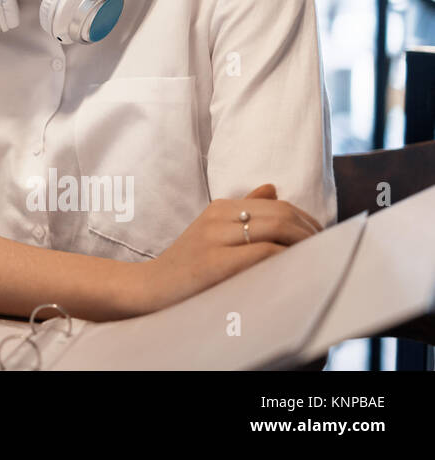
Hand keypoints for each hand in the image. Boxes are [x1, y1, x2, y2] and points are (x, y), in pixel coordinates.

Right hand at [134, 183, 322, 313]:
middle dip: (311, 232)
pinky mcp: (216, 262)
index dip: (306, 221)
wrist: (149, 287)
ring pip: (276, 229)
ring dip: (305, 245)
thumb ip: (242, 211)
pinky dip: (287, 258)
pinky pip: (264, 252)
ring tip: (317, 261)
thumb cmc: (185, 265)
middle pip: (280, 214)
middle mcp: (218, 217)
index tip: (321, 239)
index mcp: (219, 208)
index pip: (276, 205)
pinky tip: (295, 269)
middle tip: (327, 252)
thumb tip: (273, 189)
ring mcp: (215, 238)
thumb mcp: (210, 231)